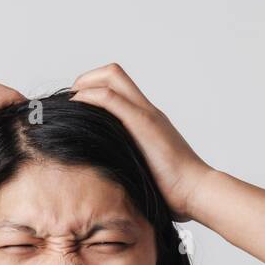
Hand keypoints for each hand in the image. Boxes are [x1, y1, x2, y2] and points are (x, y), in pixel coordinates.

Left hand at [70, 63, 213, 222]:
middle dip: (86, 80)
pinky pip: (110, 98)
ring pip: (111, 78)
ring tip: (69, 104)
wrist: (195, 191)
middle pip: (113, 73)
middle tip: (71, 101)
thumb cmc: (173, 190)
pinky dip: (89, 97)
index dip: (94, 87)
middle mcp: (147, 111)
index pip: (119, 87)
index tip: (77, 107)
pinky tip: (76, 108)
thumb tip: (110, 179)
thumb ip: (130, 164)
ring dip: (84, 84)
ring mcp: (146, 114)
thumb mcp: (144, 172)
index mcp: (147, 120)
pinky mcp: (143, 123)